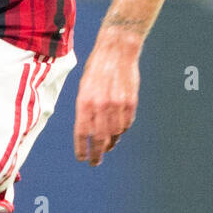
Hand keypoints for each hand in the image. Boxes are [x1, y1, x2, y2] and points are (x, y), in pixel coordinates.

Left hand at [73, 35, 140, 165]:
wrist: (117, 51)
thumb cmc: (96, 69)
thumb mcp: (84, 88)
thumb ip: (85, 110)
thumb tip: (87, 132)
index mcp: (85, 101)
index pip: (82, 133)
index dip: (81, 149)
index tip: (82, 158)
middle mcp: (101, 105)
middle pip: (99, 139)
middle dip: (97, 154)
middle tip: (95, 162)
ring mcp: (118, 105)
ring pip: (114, 134)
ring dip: (110, 143)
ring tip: (107, 147)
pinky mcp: (131, 103)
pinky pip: (126, 125)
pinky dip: (121, 131)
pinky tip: (117, 132)